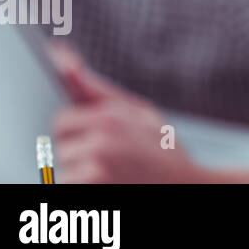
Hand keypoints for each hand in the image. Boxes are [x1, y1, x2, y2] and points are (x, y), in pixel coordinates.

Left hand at [49, 44, 205, 182]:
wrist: (187, 185)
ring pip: (65, 169)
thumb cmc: (163, 150)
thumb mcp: (140, 113)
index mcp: (110, 115)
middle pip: (61, 145)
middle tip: (109, 158)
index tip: (95, 140)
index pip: (63, 121)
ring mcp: (97, 165)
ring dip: (82, 174)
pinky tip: (111, 184)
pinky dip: (85, 188)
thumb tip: (63, 61)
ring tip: (115, 174)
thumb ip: (96, 90)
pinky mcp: (94, 185)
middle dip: (77, 151)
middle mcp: (101, 137)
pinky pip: (69, 186)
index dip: (79, 132)